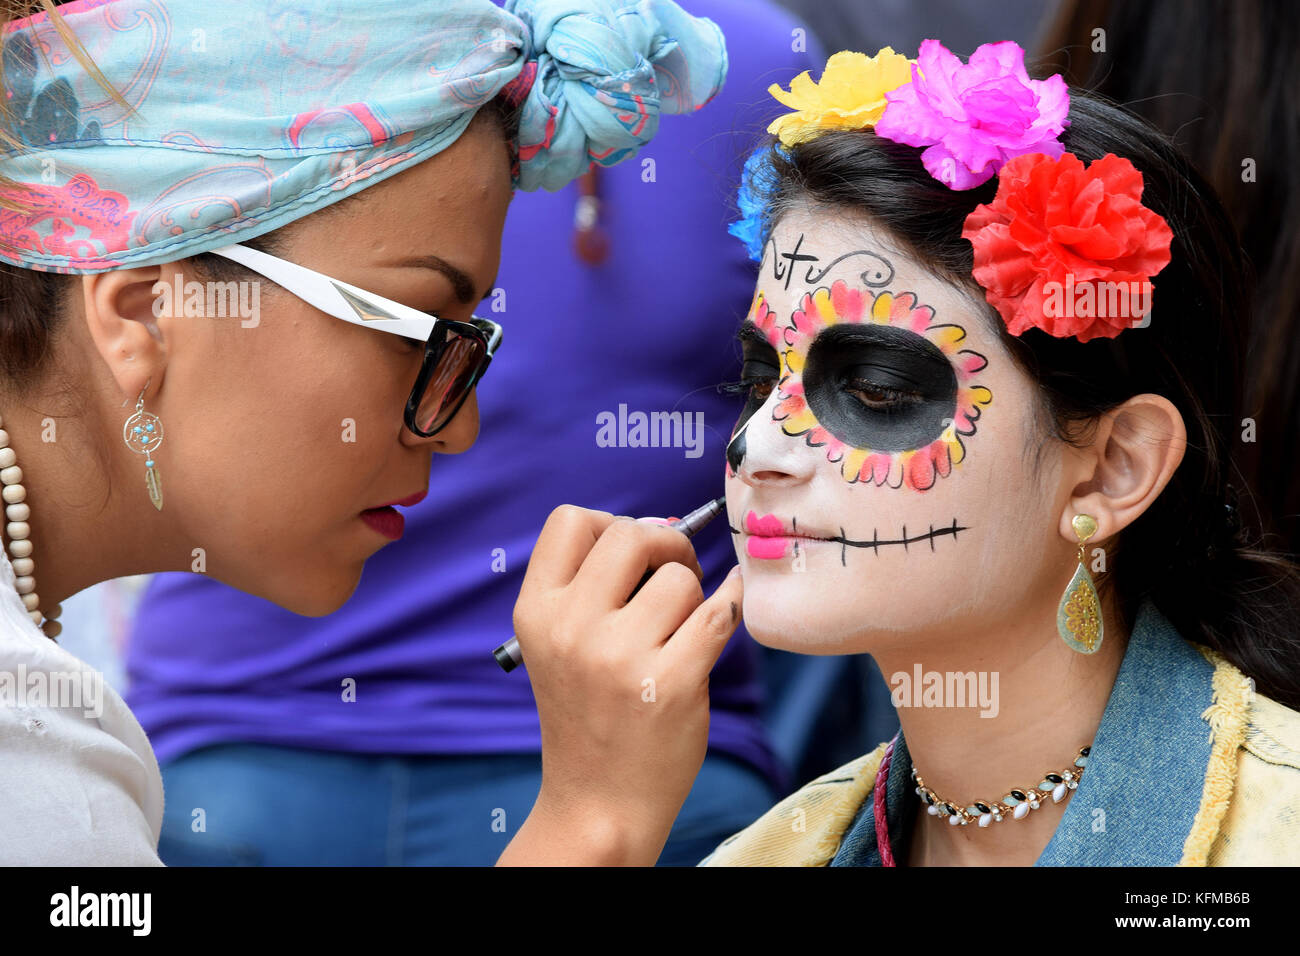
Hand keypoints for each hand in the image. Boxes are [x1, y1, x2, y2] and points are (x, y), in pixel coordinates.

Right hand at [497, 505, 743, 865]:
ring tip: (679, 630)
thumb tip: (665, 529)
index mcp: (537, 613)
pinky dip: (731, 604)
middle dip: (666, 544)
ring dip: (692, 596)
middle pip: (632, 534)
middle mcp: (571, 629)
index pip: (570, 521)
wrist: (599, 801)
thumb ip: (594, 585)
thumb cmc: (590, 712)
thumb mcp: (560, 644)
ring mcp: (619, 658)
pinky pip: (719, 613)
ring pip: (681, 578)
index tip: (630, 555)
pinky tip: (728, 607)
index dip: (609, 525)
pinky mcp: (669, 684)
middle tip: (674, 573)